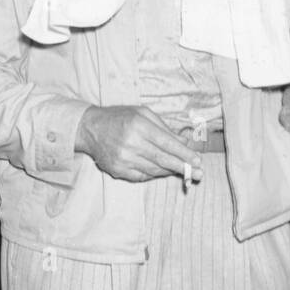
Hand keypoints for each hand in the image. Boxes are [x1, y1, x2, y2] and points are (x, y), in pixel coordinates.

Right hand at [75, 106, 203, 182]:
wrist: (89, 129)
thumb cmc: (120, 118)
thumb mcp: (142, 113)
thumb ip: (164, 128)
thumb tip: (184, 143)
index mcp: (138, 125)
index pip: (166, 143)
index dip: (184, 154)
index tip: (198, 161)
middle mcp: (130, 143)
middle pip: (163, 159)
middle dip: (183, 167)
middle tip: (200, 174)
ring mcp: (123, 158)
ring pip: (154, 169)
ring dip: (171, 171)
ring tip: (185, 171)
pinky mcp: (118, 170)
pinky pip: (142, 176)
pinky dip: (155, 174)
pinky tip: (164, 171)